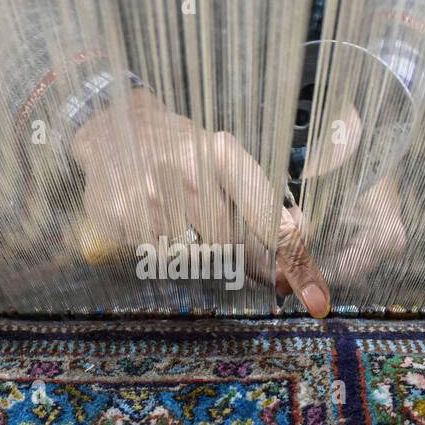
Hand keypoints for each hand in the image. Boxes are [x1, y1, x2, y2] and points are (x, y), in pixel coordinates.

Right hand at [70, 88, 330, 316]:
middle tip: (265, 275)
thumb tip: (297, 236)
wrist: (110, 127)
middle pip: (234, 244)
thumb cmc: (179, 149)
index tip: (314, 297)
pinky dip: (170, 249)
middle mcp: (187, 171)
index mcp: (220, 153)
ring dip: (207, 254)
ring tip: (192, 227)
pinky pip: (162, 256)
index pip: (265, 217)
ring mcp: (151, 196)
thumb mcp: (224, 158)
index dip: (292, 259)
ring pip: (198, 255)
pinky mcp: (121, 216)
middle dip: (253, 265)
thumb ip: (260, 198)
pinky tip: (158, 223)